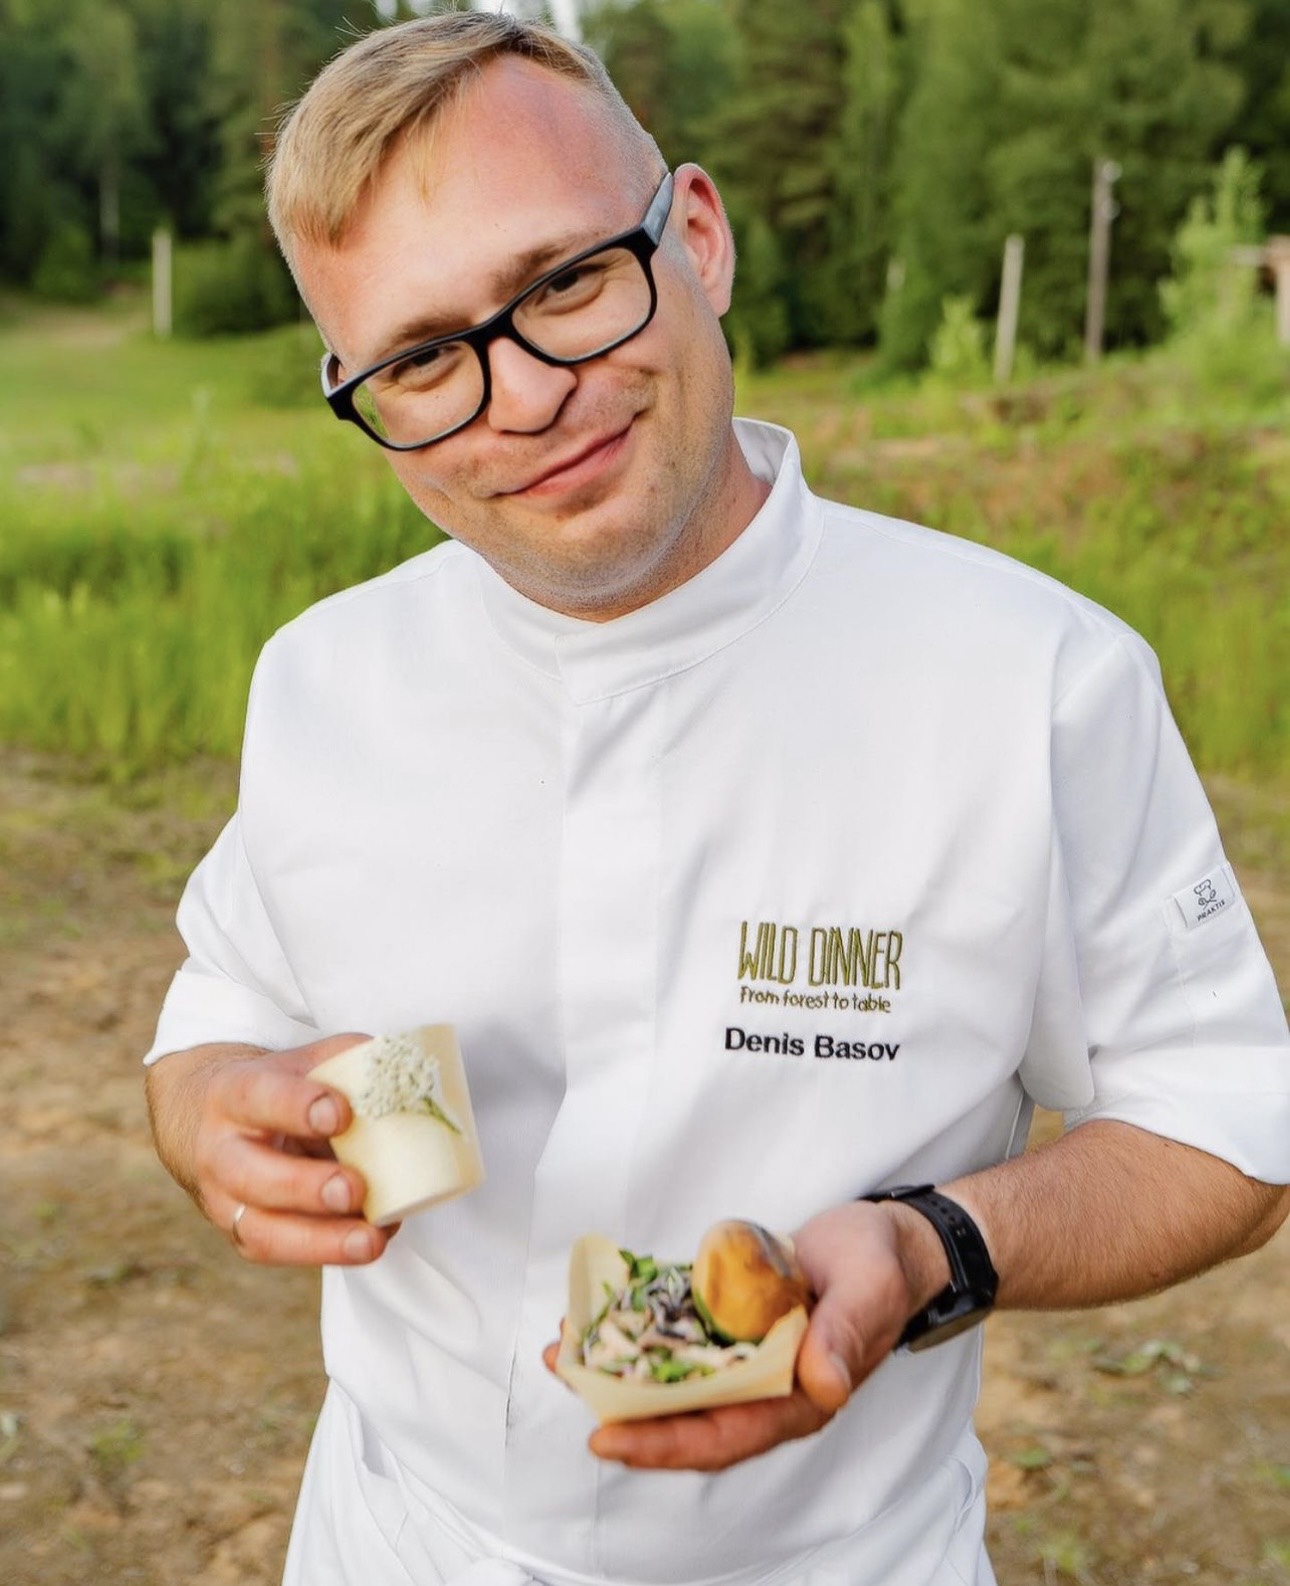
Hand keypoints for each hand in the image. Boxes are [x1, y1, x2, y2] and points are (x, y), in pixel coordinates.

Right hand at [146, 1033, 397, 1267]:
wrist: (206, 1121)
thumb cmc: (273, 1089)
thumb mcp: (300, 1063)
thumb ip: (347, 1062)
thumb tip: (401, 1075)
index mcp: (234, 1094)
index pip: (259, 1098)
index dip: (297, 1107)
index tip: (341, 1113)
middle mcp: (221, 1152)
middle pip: (251, 1175)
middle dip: (306, 1186)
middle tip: (354, 1188)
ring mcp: (225, 1201)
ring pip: (261, 1230)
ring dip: (320, 1240)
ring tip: (370, 1240)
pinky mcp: (243, 1235)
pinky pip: (281, 1252)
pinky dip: (327, 1251)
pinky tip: (369, 1240)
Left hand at [544, 1201, 939, 1470]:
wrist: (891, 1242)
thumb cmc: (882, 1268)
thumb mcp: (869, 1290)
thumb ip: (846, 1335)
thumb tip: (825, 1384)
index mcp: (800, 1397)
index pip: (724, 1435)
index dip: (665, 1442)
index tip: (608, 1436)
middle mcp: (766, 1389)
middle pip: (686, 1417)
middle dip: (624, 1408)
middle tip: (567, 1377)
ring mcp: (747, 1358)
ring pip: (676, 1381)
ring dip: (622, 1370)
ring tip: (568, 1349)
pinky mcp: (734, 1325)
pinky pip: (682, 1338)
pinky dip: (642, 1332)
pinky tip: (602, 1316)